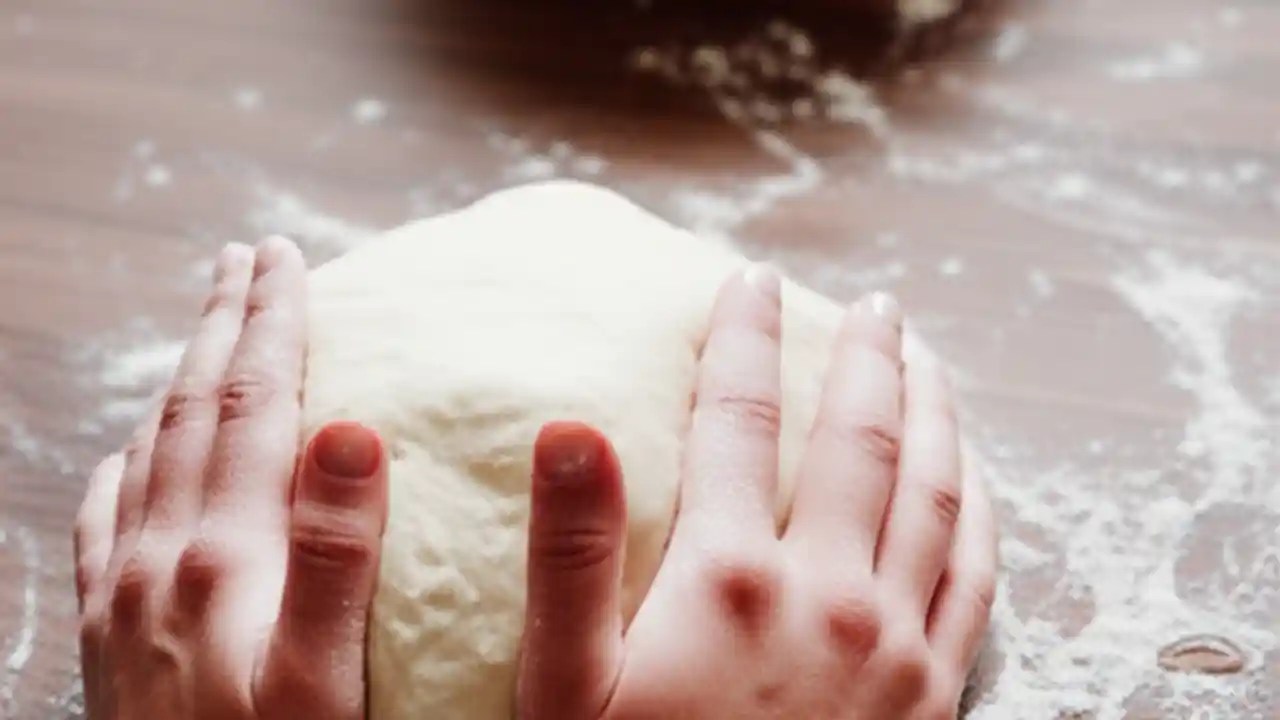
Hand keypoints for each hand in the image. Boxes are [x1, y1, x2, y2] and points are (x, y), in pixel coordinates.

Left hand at [74, 238, 387, 719]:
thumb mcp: (325, 686)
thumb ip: (338, 559)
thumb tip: (348, 432)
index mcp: (225, 557)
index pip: (254, 407)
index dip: (272, 324)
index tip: (288, 257)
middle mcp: (164, 560)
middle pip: (197, 411)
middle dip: (225, 325)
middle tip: (247, 259)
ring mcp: (125, 597)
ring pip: (152, 451)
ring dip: (184, 377)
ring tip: (206, 328)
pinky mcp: (107, 637)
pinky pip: (106, 522)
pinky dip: (126, 464)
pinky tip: (133, 454)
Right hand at [518, 267, 997, 718]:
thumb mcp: (564, 686)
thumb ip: (569, 555)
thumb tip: (570, 427)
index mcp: (727, 577)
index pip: (738, 416)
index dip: (743, 335)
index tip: (748, 279)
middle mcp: (826, 592)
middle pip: (855, 435)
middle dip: (861, 354)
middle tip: (868, 302)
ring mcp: (893, 640)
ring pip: (932, 488)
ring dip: (932, 409)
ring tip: (926, 355)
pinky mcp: (932, 689)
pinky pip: (975, 569)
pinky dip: (978, 502)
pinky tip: (972, 468)